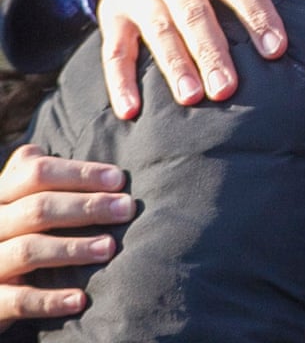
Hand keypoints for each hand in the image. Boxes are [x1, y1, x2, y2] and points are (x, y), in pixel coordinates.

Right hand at [0, 144, 133, 329]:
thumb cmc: (16, 232)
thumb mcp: (22, 201)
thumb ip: (47, 178)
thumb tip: (111, 169)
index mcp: (0, 194)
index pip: (37, 172)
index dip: (81, 173)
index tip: (119, 180)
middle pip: (38, 208)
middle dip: (88, 206)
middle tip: (126, 209)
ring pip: (28, 249)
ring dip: (74, 249)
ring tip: (109, 248)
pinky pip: (18, 299)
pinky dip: (50, 300)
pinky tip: (80, 300)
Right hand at [97, 0, 304, 118]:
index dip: (258, 15)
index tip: (276, 49)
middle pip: (195, 12)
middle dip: (212, 50)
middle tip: (230, 89)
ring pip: (157, 32)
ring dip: (174, 66)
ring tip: (193, 98)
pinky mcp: (114, 15)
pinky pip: (113, 50)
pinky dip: (119, 82)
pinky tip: (131, 111)